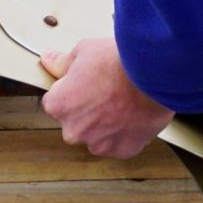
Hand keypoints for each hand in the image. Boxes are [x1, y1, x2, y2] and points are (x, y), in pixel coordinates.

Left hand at [40, 39, 172, 159]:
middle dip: (86, 110)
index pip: (55, 102)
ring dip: (105, 123)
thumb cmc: (118, 63)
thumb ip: (62, 62)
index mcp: (59, 106)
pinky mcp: (122, 151)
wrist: (153, 76)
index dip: (71, 91)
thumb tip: (48, 60)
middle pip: (75, 122)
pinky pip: (118, 143)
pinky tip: (132, 114)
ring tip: (122, 101)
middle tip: (105, 90)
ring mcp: (98, 144)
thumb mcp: (85, 51)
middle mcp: (74, 130)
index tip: (84, 83)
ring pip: (96, 135)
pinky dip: (124, 133)